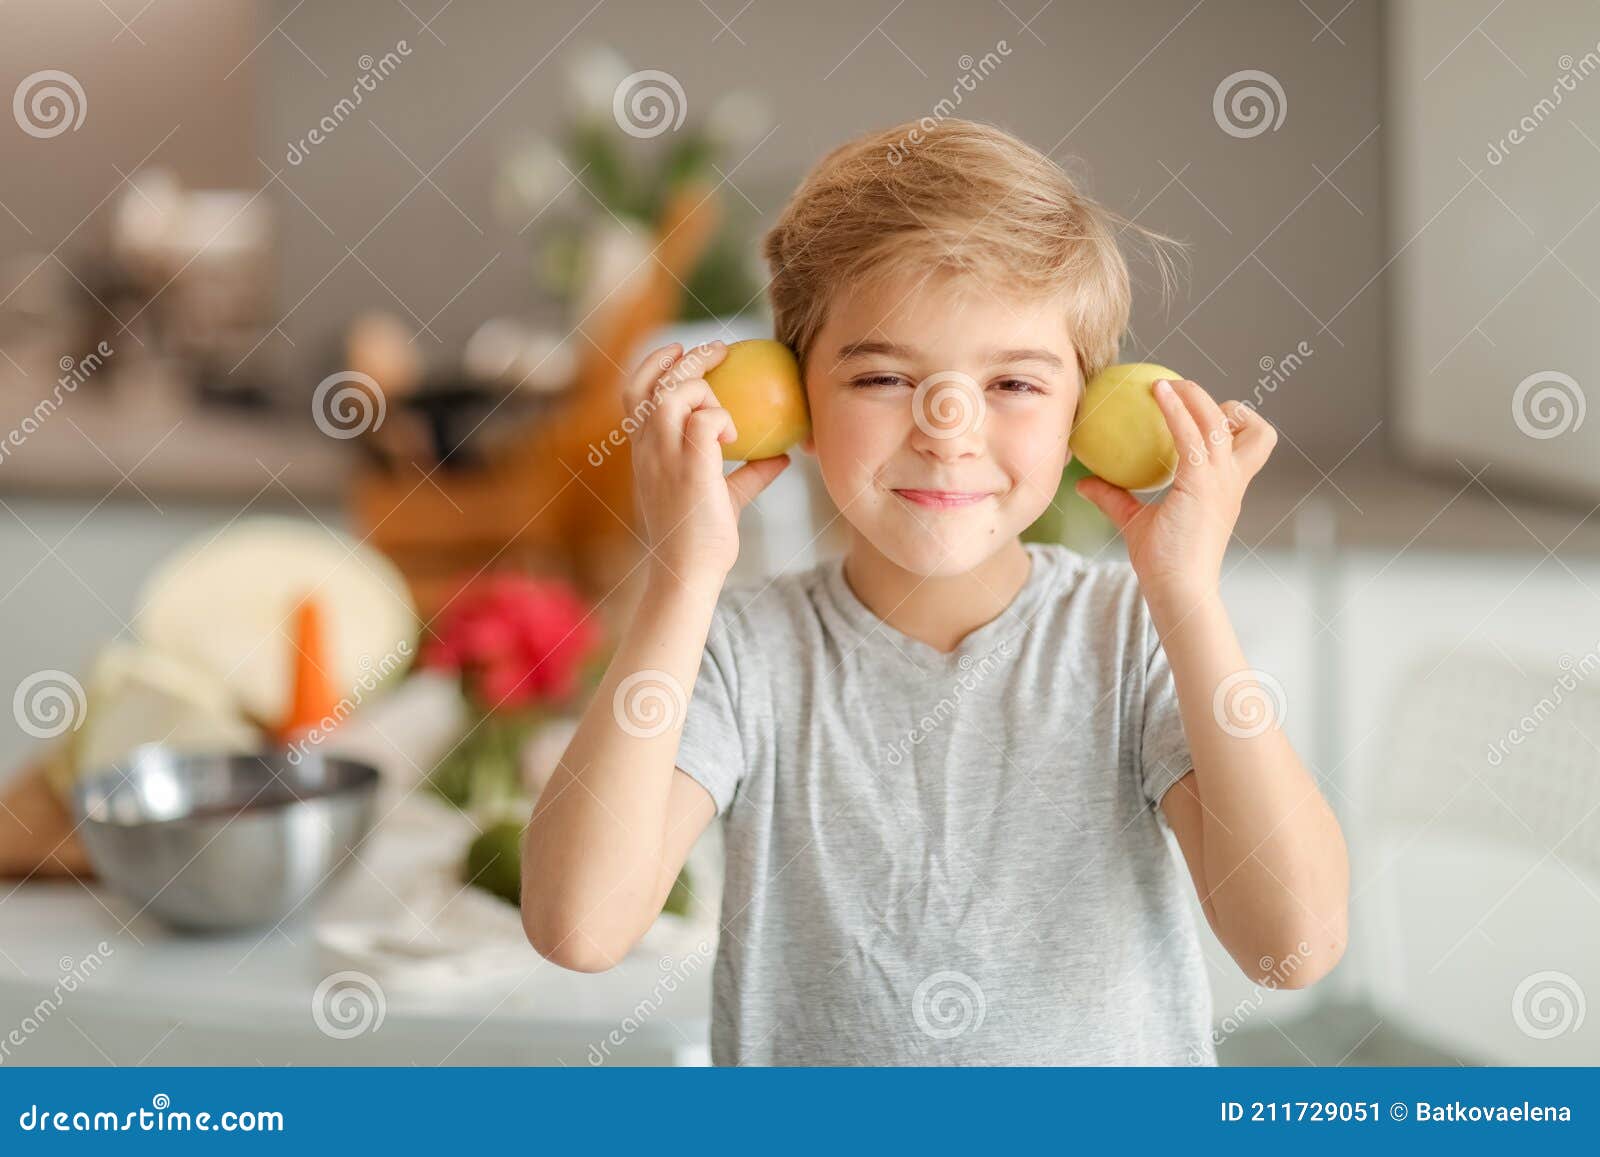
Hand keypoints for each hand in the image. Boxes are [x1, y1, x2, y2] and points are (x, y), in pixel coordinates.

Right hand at [623, 341, 790, 588]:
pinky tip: (735, 435)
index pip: (633, 391)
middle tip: (720, 350)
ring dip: (704, 386)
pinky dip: (723, 418)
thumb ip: (748, 474)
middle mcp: (647, 449)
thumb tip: (781, 456)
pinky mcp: (690, 470)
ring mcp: (664, 458)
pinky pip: (705, 421)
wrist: (687, 573)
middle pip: (654, 383)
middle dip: (686, 357)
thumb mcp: (725, 498)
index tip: (680, 350)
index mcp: (643, 451)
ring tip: (728, 395)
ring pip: (674, 394)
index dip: (653, 363)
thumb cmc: (702, 541)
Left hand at [1074, 378, 1276, 606]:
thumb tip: (1084, 484)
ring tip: (1167, 386)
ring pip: (1223, 421)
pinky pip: (1191, 433)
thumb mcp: (1136, 523)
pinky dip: (1176, 410)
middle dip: (1234, 410)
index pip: (1248, 448)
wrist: (1176, 589)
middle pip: (1256, 432)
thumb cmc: (1162, 563)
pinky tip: (1156, 396)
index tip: (1202, 413)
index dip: (1234, 426)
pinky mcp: (1203, 482)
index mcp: (1226, 490)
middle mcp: (1231, 482)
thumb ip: (1115, 499)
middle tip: (1190, 397)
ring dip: (1197, 396)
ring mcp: (1221, 481)